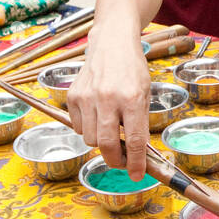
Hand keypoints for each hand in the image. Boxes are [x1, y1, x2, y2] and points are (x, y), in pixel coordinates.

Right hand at [67, 35, 151, 180]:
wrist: (111, 42)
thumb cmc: (132, 69)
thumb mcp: (145, 93)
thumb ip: (140, 122)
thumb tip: (137, 154)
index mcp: (131, 98)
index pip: (134, 140)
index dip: (136, 163)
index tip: (137, 175)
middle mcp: (107, 98)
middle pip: (105, 145)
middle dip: (115, 161)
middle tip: (122, 162)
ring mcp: (87, 97)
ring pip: (89, 139)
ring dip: (101, 142)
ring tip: (110, 129)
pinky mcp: (73, 96)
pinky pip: (78, 127)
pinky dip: (87, 129)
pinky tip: (97, 115)